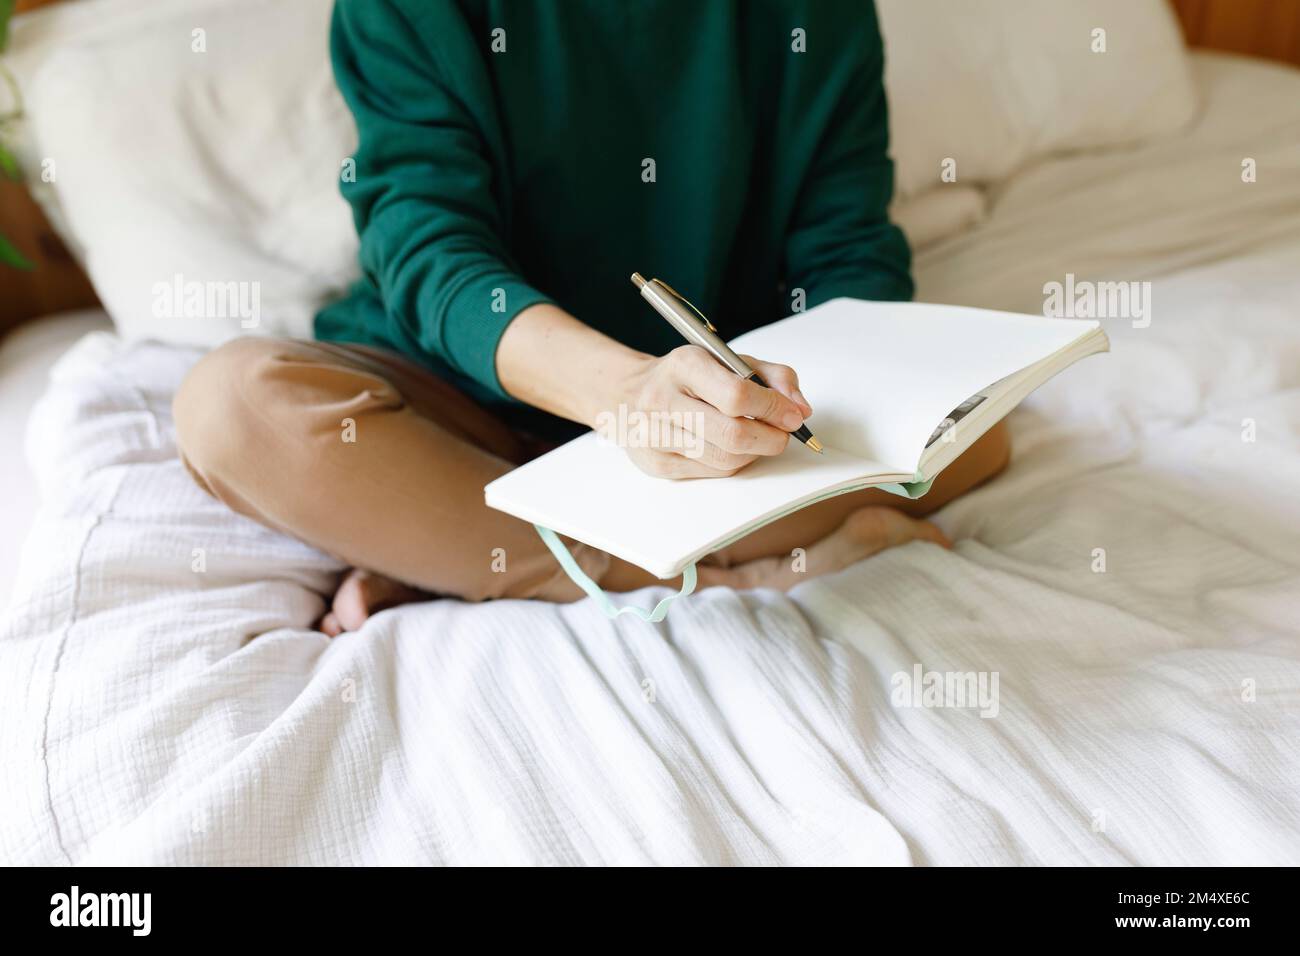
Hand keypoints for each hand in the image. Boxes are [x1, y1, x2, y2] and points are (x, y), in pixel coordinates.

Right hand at [610, 346, 812, 478]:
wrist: (629, 394)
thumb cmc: (688, 377)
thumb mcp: (729, 360)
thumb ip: (772, 377)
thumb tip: (800, 409)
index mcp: (684, 365)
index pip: (737, 395)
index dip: (774, 410)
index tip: (793, 416)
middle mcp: (663, 399)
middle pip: (732, 434)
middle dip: (770, 438)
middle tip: (783, 434)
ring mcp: (655, 435)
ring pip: (725, 459)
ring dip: (753, 453)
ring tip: (756, 437)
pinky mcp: (656, 463)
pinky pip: (712, 473)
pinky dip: (732, 463)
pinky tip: (729, 447)